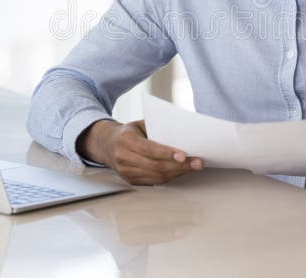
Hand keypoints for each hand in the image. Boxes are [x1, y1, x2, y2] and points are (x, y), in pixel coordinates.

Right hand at [78, 119, 203, 184]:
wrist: (107, 144)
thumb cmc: (129, 132)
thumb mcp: (140, 124)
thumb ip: (158, 128)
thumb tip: (183, 134)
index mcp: (126, 140)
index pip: (150, 149)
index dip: (168, 154)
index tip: (184, 156)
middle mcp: (123, 158)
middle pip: (156, 166)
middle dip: (180, 166)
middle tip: (198, 163)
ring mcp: (126, 172)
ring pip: (156, 176)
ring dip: (178, 173)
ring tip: (193, 167)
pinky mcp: (130, 181)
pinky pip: (154, 182)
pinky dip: (169, 177)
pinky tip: (180, 172)